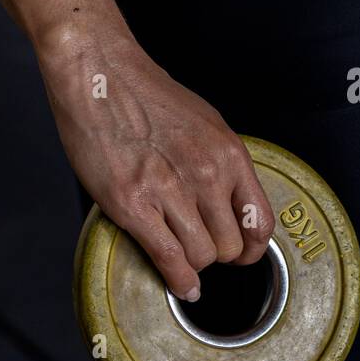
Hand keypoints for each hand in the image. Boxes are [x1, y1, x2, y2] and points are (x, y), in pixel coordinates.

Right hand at [38, 25, 273, 299]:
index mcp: (229, 154)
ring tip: (182, 255)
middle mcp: (206, 174)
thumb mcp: (206, 124)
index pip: (259, 222)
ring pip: (201, 257)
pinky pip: (168, 258)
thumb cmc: (148, 97)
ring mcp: (169, 190)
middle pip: (231, 246)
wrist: (100, 76)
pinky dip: (177, 280)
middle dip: (219, 255)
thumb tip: (233, 204)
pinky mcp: (132, 203)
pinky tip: (178, 284)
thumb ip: (223, 165)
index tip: (243, 254)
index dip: (254, 248)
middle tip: (203, 251)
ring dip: (194, 264)